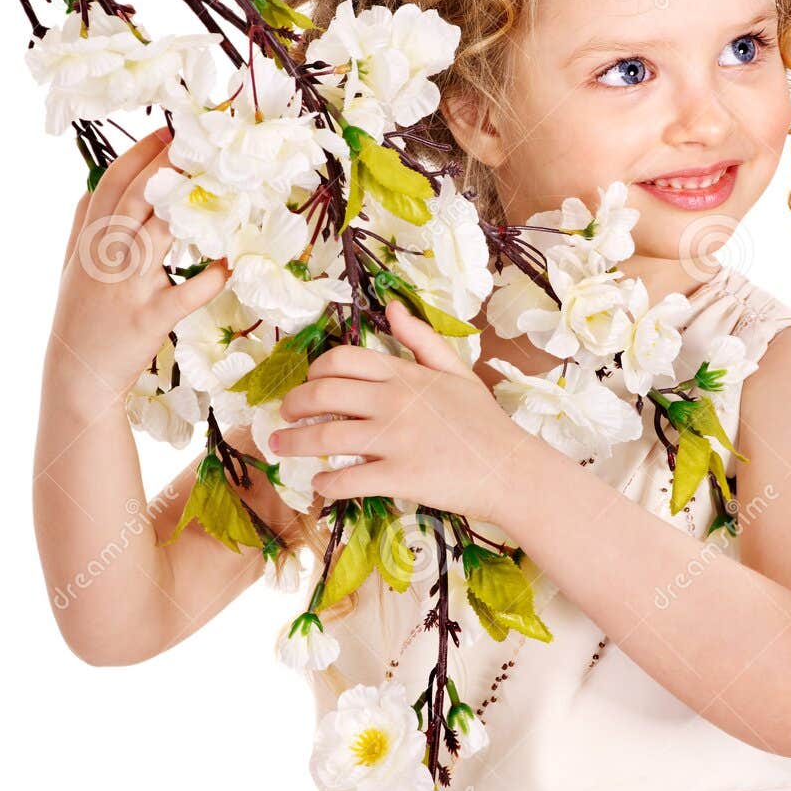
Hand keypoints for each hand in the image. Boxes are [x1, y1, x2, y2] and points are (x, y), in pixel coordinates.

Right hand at [48, 127, 229, 404]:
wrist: (79, 376)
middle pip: (135, 201)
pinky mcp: (150, 319)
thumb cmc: (81, 318)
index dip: (139, 155)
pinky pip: (186, 292)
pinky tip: (231, 262)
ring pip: (158, 236)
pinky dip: (210, 277)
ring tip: (220, 186)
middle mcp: (106, 258)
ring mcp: (128, 287)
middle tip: (196, 142)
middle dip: (165, 167)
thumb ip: (84, 226)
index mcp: (89, 242)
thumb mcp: (72, 267)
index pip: (111, 186)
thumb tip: (93, 185)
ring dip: (190, 209)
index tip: (165, 131)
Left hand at [270, 298, 533, 526]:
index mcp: (405, 374)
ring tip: (280, 447)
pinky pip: (347, 479)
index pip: (341, 360)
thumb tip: (391, 307)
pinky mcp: (399, 477)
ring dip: (293, 443)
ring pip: (325, 436)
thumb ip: (421, 339)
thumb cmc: (484, 422)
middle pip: (323, 394)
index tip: (305, 386)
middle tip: (282, 417)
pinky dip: (325, 483)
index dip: (313, 372)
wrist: (510, 469)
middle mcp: (394, 401)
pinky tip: (319, 483)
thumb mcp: (456, 371)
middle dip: (292, 405)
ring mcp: (395, 440)